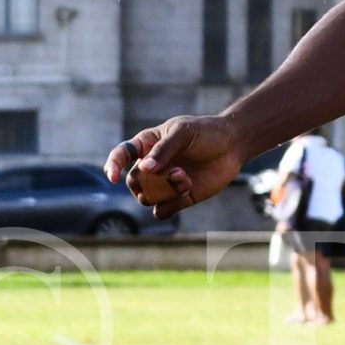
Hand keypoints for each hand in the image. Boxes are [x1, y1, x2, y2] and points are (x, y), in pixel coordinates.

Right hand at [106, 114, 248, 217]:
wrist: (232, 146)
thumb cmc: (205, 132)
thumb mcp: (182, 133)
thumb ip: (163, 150)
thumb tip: (143, 169)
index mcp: (146, 145)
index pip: (121, 155)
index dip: (112, 166)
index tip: (112, 176)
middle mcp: (151, 166)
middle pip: (133, 183)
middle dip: (147, 182)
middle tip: (172, 172)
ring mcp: (164, 183)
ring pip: (146, 199)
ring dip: (162, 193)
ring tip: (184, 178)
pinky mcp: (179, 198)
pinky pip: (162, 212)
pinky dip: (170, 207)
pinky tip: (186, 192)